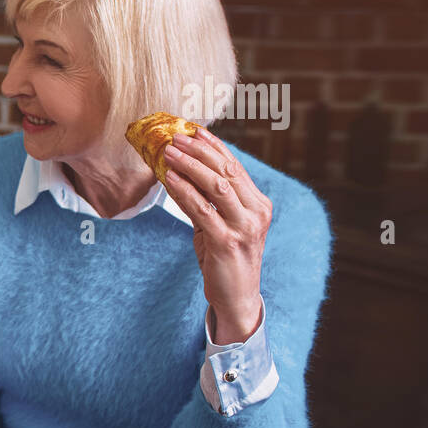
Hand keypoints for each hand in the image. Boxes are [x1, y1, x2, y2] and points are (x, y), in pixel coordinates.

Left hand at [161, 126, 272, 343]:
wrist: (237, 297)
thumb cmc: (226, 259)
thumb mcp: (220, 224)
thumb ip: (208, 201)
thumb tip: (180, 173)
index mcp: (259, 204)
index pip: (235, 166)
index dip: (214, 146)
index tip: (194, 130)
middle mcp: (257, 212)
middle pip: (226, 171)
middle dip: (199, 151)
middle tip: (175, 137)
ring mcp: (244, 227)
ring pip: (216, 185)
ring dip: (190, 165)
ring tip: (168, 152)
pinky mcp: (226, 242)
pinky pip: (201, 209)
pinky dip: (183, 190)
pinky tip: (169, 179)